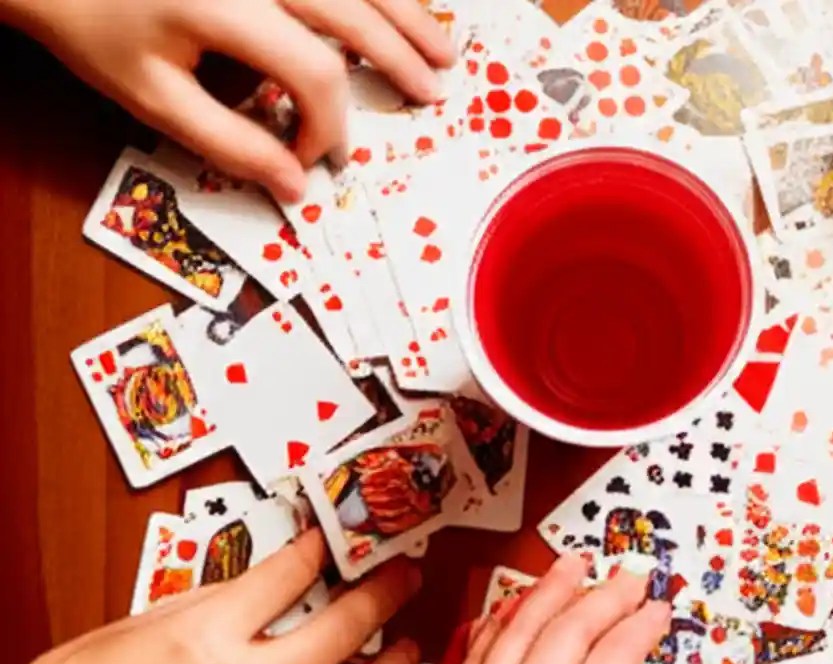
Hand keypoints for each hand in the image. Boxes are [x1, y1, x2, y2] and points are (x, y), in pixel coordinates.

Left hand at [0, 0, 455, 201]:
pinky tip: (402, 4)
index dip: (328, 121)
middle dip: (398, 57)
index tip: (315, 156)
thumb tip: (295, 185)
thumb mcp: (152, 98)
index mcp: (224, 3)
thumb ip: (230, 144)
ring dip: (406, 11)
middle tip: (431, 94)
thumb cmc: (96, 26)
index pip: (311, 69)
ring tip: (444, 48)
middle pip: (352, 9)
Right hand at [0, 529, 423, 663]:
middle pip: (345, 631)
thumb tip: (256, 586)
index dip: (320, 547)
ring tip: (407, 652)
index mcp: (207, 640)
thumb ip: (206, 605)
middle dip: (385, 597)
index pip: (292, 574)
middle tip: (404, 579)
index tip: (333, 538)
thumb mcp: (134, 631)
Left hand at [442, 555, 671, 663]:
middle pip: (568, 634)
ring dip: (547, 593)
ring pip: (515, 632)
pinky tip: (505, 610)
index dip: (641, 628)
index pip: (614, 659)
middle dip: (603, 598)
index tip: (656, 610)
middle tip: (628, 575)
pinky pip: (472, 658)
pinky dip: (494, 628)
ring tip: (568, 566)